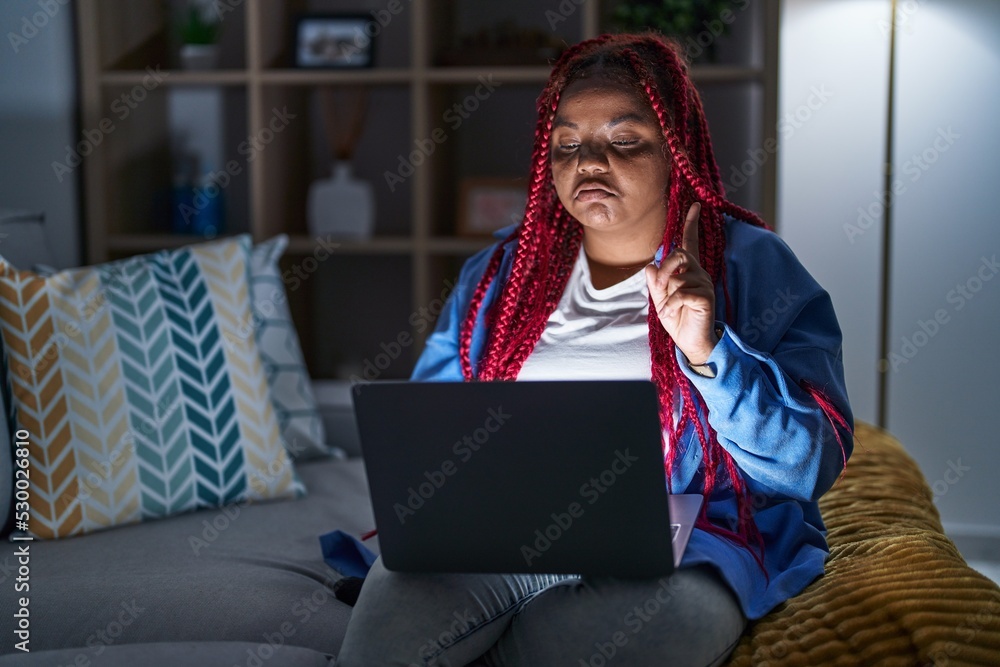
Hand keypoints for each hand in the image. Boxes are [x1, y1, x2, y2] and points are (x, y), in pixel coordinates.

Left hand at [644, 203, 718, 364]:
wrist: (691, 342)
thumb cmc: (678, 319)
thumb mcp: (660, 300)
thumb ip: (655, 283)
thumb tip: (650, 265)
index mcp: (688, 271)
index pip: (689, 243)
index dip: (691, 224)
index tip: (694, 205)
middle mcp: (698, 273)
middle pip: (679, 254)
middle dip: (665, 269)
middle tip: (659, 287)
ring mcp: (704, 284)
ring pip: (677, 277)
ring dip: (666, 295)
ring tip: (668, 309)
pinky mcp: (706, 297)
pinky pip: (680, 293)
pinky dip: (670, 305)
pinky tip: (672, 314)